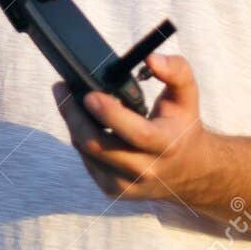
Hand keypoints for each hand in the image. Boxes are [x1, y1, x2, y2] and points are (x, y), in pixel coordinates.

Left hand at [51, 52, 218, 204]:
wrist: (189, 172)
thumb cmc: (182, 127)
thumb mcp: (187, 97)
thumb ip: (176, 71)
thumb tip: (152, 59)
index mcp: (167, 145)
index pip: (135, 133)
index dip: (109, 114)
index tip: (89, 94)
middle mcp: (146, 170)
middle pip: (97, 144)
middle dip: (73, 114)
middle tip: (61, 88)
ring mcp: (127, 185)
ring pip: (86, 151)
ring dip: (73, 123)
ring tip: (69, 99)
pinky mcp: (113, 190)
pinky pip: (86, 160)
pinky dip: (81, 138)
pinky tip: (84, 122)